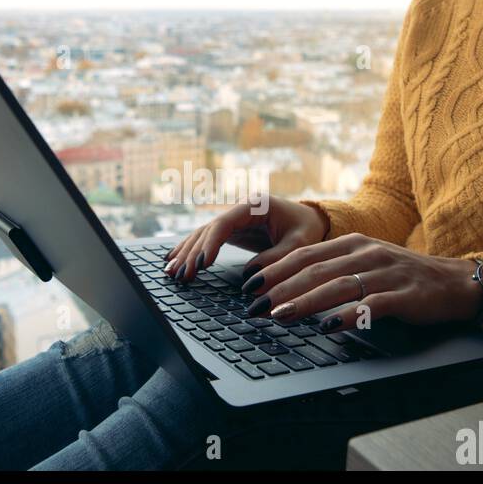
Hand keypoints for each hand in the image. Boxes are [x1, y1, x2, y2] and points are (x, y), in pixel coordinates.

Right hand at [165, 195, 328, 282]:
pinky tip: (174, 261)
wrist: (312, 219)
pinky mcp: (232, 231)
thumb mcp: (299, 244)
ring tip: (170, 272)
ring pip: (203, 235)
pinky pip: (207, 240)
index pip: (225, 223)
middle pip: (208, 230)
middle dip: (192, 253)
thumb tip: (251, 278)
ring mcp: (233, 219)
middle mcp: (239, 209)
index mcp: (255, 205)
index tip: (201, 264)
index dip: (211, 243)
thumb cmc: (307, 228)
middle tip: (181, 275)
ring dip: (186, 254)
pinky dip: (190, 251)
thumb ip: (278, 258)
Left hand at [239, 233, 482, 329]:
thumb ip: (332, 269)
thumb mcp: (365, 263)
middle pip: (315, 271)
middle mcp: (366, 253)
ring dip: (305, 302)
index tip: (248, 286)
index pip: (304, 255)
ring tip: (280, 316)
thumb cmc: (403, 276)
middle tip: (253, 307)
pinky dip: (348, 315)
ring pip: (337, 286)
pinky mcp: (404, 295)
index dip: (274, 270)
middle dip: (279, 289)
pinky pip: (371, 305)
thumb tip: (289, 285)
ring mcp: (386, 273)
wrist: (456, 282)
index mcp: (353, 243)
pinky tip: (329, 326)